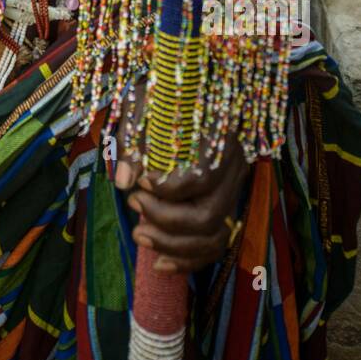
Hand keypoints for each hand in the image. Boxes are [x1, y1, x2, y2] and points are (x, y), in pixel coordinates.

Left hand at [114, 84, 249, 273]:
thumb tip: (125, 181)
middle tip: (133, 204)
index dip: (170, 189)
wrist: (179, 94)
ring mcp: (233, 190)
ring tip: (138, 233)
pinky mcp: (225, 208)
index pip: (204, 176)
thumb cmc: (159, 98)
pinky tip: (159, 264)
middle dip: (166, 219)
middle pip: (210, 214)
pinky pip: (215, 246)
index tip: (142, 182)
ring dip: (173, 245)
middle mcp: (234, 166)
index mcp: (219, 135)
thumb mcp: (142, 105)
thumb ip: (133, 139)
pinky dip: (188, 260)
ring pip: (214, 236)